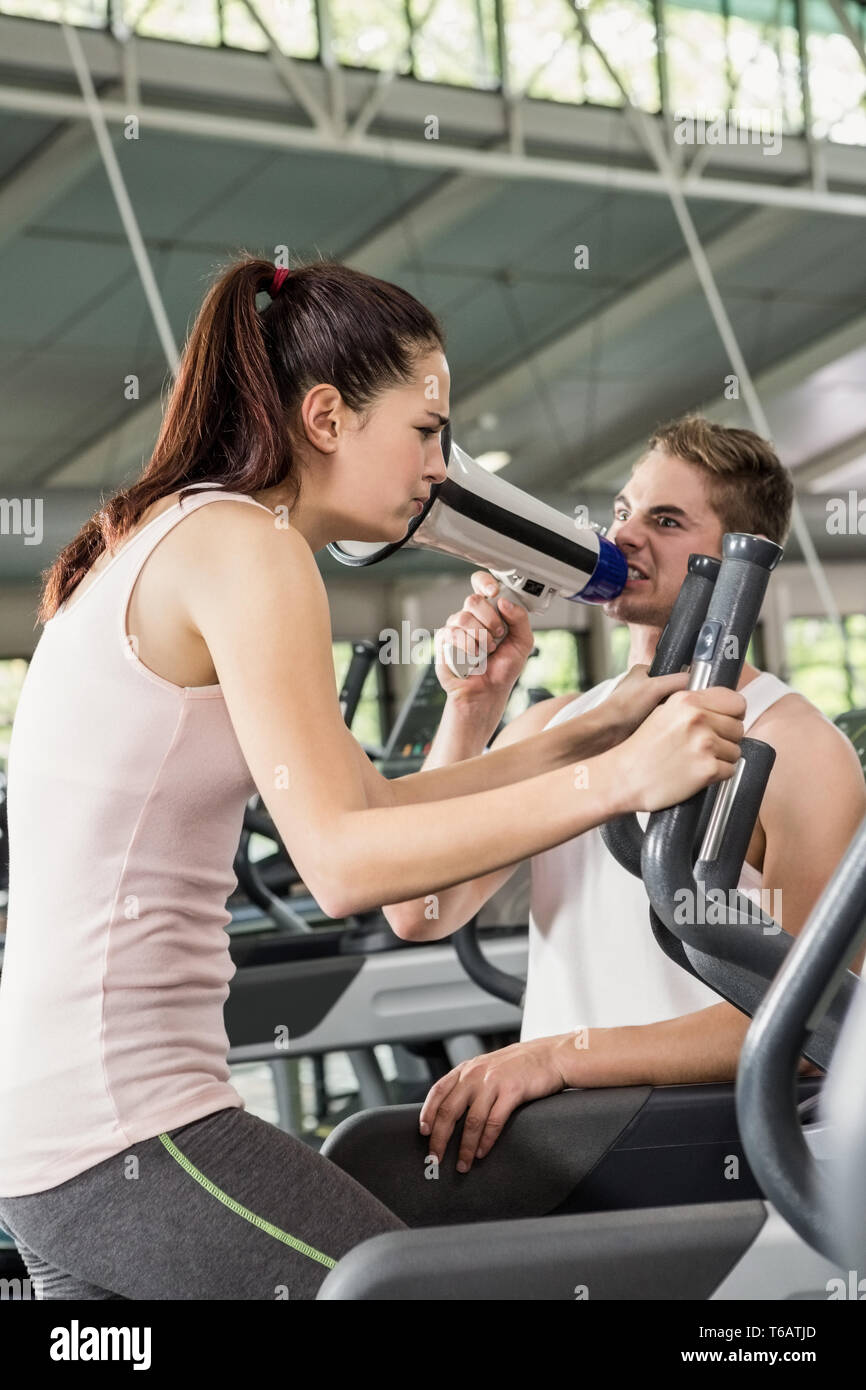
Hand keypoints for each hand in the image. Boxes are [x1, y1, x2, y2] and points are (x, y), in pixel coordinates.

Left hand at [418, 1037, 566, 1171]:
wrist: (551, 1055)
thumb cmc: (519, 1065)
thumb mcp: (487, 1067)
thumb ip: (469, 1083)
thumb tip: (451, 1111)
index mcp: (467, 1069)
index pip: (438, 1091)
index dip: (428, 1113)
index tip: (423, 1133)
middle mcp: (475, 1074)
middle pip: (449, 1110)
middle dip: (440, 1138)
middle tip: (435, 1158)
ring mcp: (493, 1082)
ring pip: (471, 1121)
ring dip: (464, 1147)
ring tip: (462, 1164)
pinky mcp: (512, 1091)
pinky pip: (494, 1122)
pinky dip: (486, 1141)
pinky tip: (482, 1152)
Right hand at [434, 571, 534, 702]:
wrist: (488, 692)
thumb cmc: (503, 668)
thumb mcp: (523, 642)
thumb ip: (520, 619)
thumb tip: (503, 602)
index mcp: (489, 612)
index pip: (480, 584)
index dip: (485, 582)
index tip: (495, 593)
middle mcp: (470, 616)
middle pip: (473, 600)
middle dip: (491, 620)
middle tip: (498, 636)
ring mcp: (455, 627)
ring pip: (464, 618)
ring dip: (481, 637)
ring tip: (487, 651)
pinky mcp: (444, 641)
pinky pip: (454, 634)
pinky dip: (470, 647)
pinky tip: (475, 657)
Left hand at [602, 663, 690, 744]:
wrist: (605, 733)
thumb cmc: (621, 707)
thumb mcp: (656, 687)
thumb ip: (679, 681)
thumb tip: (700, 683)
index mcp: (643, 671)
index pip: (674, 673)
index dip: (684, 683)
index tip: (691, 694)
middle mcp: (642, 686)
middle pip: (673, 692)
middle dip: (677, 702)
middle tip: (677, 709)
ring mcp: (642, 704)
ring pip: (668, 708)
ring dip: (670, 715)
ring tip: (667, 721)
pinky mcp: (642, 721)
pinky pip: (662, 722)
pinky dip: (664, 726)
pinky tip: (662, 729)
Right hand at [611, 686, 745, 812]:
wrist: (623, 778)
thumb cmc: (640, 749)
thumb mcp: (663, 713)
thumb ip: (692, 706)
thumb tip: (720, 707)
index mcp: (687, 700)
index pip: (736, 702)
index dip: (732, 715)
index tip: (725, 722)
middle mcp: (698, 718)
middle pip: (738, 728)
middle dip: (725, 739)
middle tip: (702, 747)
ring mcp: (705, 744)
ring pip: (735, 751)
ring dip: (721, 758)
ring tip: (695, 760)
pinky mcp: (708, 769)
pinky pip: (730, 770)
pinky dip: (716, 775)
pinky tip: (695, 773)